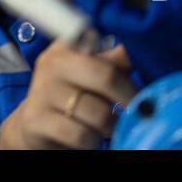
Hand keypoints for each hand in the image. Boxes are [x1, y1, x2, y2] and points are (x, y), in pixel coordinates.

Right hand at [0, 43, 137, 148]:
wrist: (34, 125)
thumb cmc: (71, 97)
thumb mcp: (90, 75)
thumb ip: (115, 64)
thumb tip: (148, 52)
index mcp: (68, 45)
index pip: (102, 40)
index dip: (129, 56)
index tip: (145, 73)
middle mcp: (53, 62)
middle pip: (106, 76)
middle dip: (129, 98)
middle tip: (141, 111)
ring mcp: (42, 90)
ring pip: (98, 113)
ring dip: (110, 127)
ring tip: (106, 127)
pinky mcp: (35, 119)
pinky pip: (81, 135)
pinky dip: (92, 141)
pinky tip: (89, 138)